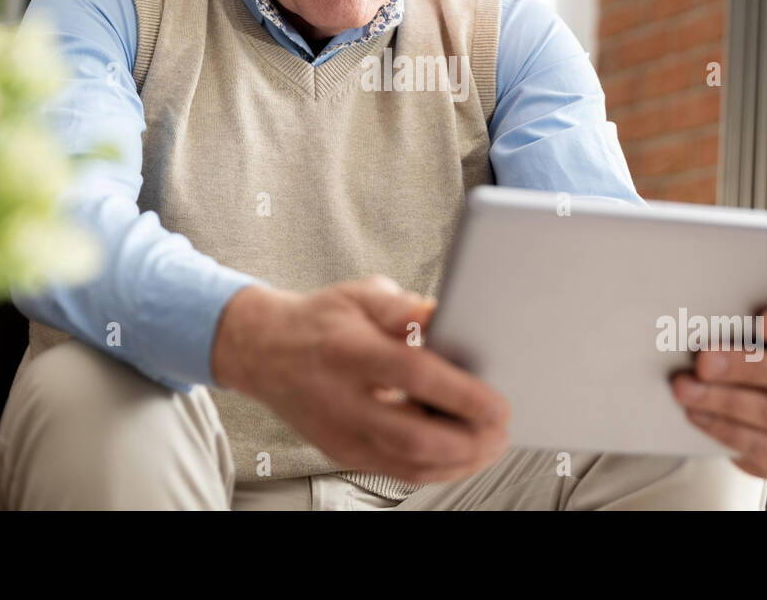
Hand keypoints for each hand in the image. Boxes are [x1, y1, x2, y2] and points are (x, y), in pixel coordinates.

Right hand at [211, 275, 511, 483]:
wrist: (264, 351)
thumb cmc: (321, 320)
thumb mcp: (360, 294)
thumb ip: (403, 306)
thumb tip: (443, 315)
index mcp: (348, 351)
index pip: (414, 376)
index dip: (462, 394)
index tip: (499, 402)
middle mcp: (341, 399)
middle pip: (414, 437)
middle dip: (468, 441)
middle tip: (502, 429)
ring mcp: (340, 434)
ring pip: (408, 465)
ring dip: (459, 462)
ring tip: (491, 444)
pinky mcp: (342, 454)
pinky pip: (398, 471)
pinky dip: (437, 468)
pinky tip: (462, 454)